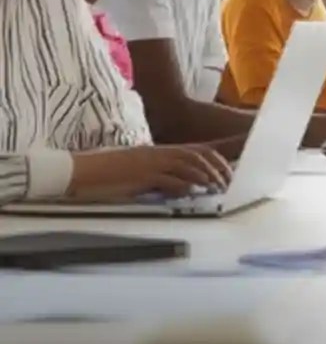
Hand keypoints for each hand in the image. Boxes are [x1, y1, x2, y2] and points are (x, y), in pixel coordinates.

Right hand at [68, 144, 231, 201]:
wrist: (82, 171)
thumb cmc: (109, 172)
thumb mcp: (140, 169)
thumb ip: (162, 174)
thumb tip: (183, 186)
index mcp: (160, 150)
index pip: (197, 150)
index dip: (215, 161)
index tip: (227, 173)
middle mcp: (159, 154)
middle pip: (198, 157)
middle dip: (217, 170)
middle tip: (227, 184)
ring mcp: (151, 164)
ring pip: (188, 166)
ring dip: (205, 178)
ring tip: (216, 189)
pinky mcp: (142, 177)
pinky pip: (170, 180)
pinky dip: (184, 186)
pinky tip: (194, 193)